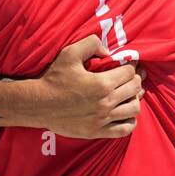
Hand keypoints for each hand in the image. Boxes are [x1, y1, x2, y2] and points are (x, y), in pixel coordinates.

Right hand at [30, 35, 144, 138]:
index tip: (129, 64)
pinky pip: (124, 130)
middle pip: (134, 89)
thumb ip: (91, 44)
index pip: (129, 73)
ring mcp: (103, 119)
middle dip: (136, 80)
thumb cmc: (54, 78)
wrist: (38, 104)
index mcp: (102, 84)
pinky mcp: (97, 131)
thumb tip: (107, 51)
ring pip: (133, 109)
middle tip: (132, 76)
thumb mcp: (69, 53)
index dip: (131, 66)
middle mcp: (106, 102)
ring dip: (135, 99)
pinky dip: (130, 121)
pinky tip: (126, 114)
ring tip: (130, 94)